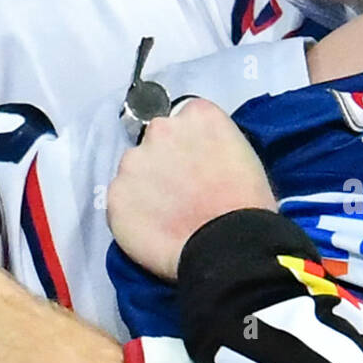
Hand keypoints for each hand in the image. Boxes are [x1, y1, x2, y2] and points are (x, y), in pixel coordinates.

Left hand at [107, 99, 276, 281]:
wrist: (229, 248)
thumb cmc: (247, 206)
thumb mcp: (242, 155)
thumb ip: (212, 143)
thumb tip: (198, 156)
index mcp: (197, 114)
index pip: (186, 118)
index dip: (191, 144)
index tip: (197, 164)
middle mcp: (160, 129)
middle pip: (156, 139)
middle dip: (165, 159)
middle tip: (182, 191)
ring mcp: (133, 161)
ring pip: (135, 169)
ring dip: (145, 185)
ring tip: (167, 215)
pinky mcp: (116, 194)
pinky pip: (121, 199)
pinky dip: (132, 212)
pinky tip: (153, 229)